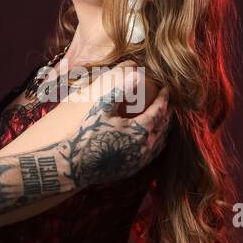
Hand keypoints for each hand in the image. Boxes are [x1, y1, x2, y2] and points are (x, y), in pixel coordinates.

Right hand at [63, 66, 170, 186]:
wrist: (74, 165)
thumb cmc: (86, 134)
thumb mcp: (101, 109)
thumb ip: (120, 91)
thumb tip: (136, 74)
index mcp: (139, 130)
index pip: (159, 110)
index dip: (164, 98)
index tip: (167, 88)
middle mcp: (144, 147)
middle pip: (164, 126)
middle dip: (167, 112)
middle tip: (168, 100)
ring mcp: (140, 160)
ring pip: (161, 142)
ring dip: (164, 128)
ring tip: (164, 117)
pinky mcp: (133, 169)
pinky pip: (152, 154)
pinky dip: (156, 142)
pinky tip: (152, 137)